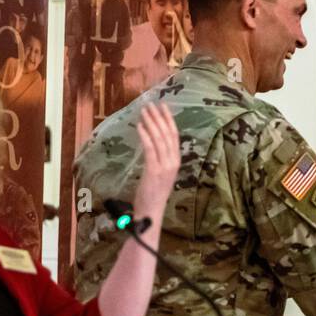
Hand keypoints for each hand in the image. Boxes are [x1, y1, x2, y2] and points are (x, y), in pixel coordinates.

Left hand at [132, 101, 180, 220]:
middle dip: (159, 117)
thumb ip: (158, 158)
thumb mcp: (159, 173)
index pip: (174, 136)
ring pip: (159, 139)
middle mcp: (173, 162)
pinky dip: (145, 135)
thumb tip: (151, 142)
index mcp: (176, 161)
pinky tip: (139, 125)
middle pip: (168, 134)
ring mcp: (165, 166)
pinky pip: (150, 149)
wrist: (151, 211)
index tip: (163, 106)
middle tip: (151, 104)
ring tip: (144, 111)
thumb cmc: (152, 194)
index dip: (169, 120)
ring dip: (151, 122)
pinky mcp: (154, 170)